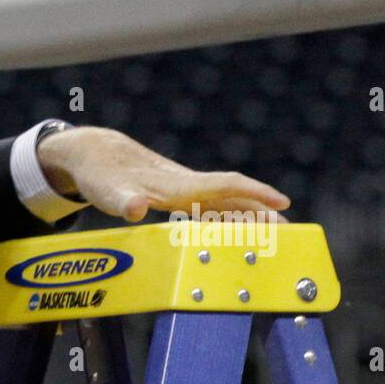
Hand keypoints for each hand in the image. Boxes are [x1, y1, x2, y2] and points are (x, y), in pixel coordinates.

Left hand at [37, 126, 290, 222]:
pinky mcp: (175, 193)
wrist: (92, 153)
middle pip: (231, 196)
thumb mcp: (107, 192)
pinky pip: (210, 205)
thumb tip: (137, 209)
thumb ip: (123, 201)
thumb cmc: (100, 175)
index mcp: (176, 185)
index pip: (223, 186)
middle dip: (261, 210)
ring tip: (276, 229)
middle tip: (291, 230)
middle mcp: (185, 185)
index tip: (282, 203)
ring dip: (249, 213)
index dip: (253, 193)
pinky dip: (228, 215)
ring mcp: (182, 188)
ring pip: (223, 200)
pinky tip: (236, 226)